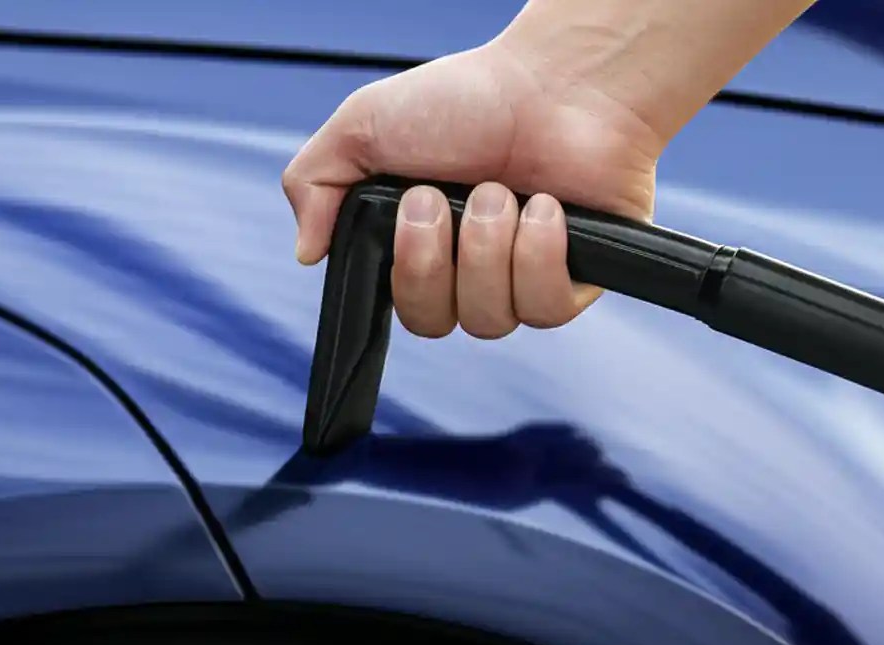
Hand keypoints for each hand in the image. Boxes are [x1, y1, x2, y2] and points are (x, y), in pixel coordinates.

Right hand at [282, 0, 815, 338]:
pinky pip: (545, 309)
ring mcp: (524, 279)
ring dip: (487, 248)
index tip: (407, 211)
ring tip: (501, 190)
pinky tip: (546, 207)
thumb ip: (315, 185)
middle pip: (434, 324)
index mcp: (425, 246)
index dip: (404, 274)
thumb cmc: (469, 98)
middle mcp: (472, 270)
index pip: (401, 307)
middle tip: (442, 195)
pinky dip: (539, 255)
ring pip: (489, 321)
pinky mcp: (577, 282)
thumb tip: (305, 253)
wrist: (556, 80)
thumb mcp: (363, 126)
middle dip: (434, 259)